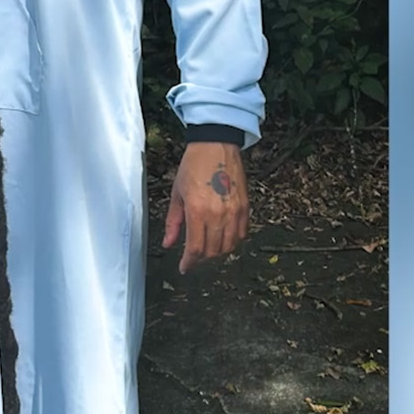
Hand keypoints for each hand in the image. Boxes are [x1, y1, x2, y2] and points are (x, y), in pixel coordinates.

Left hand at [162, 142, 248, 272]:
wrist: (215, 145)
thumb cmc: (193, 166)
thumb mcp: (177, 193)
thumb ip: (173, 222)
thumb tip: (168, 244)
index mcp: (197, 211)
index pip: (195, 249)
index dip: (189, 262)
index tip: (184, 267)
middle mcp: (218, 214)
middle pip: (212, 251)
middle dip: (201, 258)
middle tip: (193, 256)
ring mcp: (234, 211)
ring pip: (229, 245)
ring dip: (217, 251)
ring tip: (208, 248)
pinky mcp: (245, 207)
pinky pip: (242, 233)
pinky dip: (232, 240)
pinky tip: (223, 237)